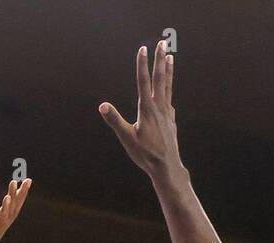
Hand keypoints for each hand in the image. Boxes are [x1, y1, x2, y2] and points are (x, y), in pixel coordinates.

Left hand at [0, 177, 31, 242]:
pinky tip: (7, 198)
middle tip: (28, 180)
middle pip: (12, 210)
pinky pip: (0, 222)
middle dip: (20, 195)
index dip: (11, 197)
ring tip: (18, 183)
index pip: (4, 210)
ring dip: (14, 197)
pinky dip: (5, 209)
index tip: (17, 183)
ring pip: (9, 213)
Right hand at [99, 41, 181, 178]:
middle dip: (160, 60)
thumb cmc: (145, 154)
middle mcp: (159, 107)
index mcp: (147, 109)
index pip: (144, 81)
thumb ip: (115, 121)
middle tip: (163, 43)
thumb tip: (102, 106)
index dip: (143, 64)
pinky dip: (169, 90)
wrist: (167, 166)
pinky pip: (169, 99)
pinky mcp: (170, 120)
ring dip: (168, 70)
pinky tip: (167, 91)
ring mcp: (167, 113)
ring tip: (170, 57)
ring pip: (168, 86)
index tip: (143, 49)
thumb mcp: (127, 138)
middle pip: (160, 78)